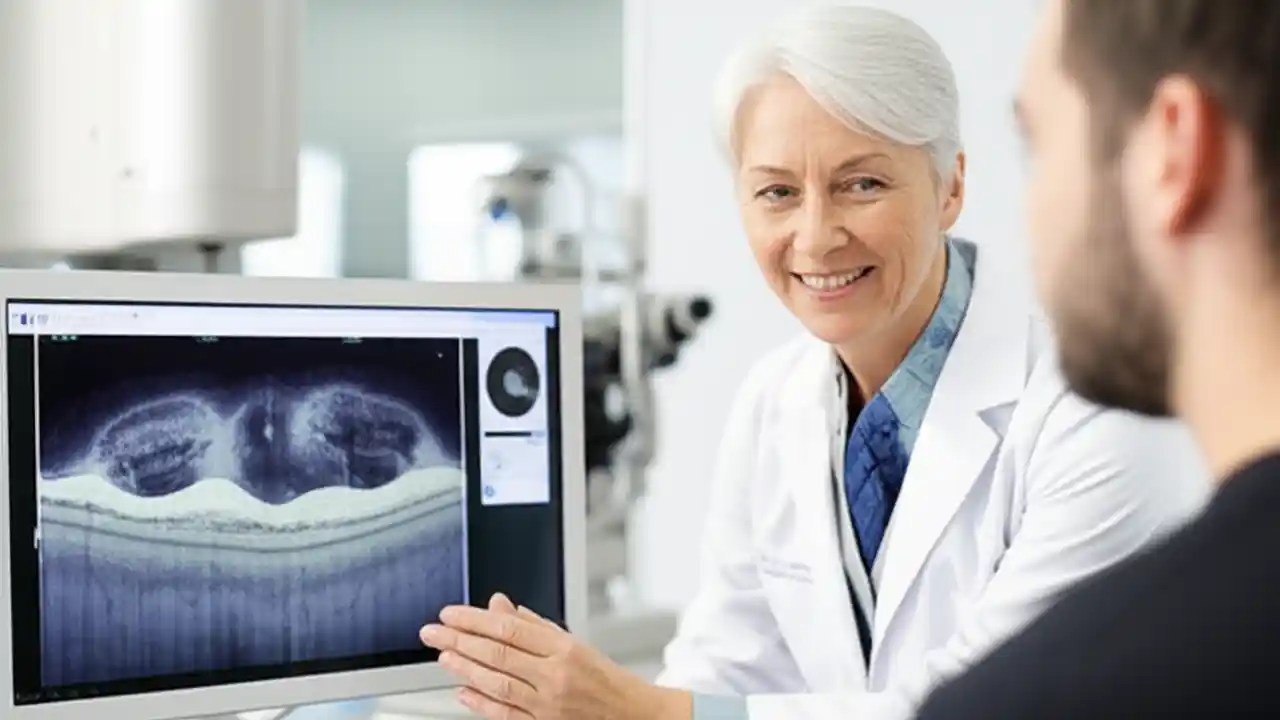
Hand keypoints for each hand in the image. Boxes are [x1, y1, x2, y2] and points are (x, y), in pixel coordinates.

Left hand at [420, 593, 690, 719]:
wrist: (634, 716)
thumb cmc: (604, 679)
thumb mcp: (574, 643)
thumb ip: (532, 625)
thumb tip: (498, 605)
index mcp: (564, 648)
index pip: (509, 629)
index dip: (473, 619)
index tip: (449, 614)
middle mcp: (556, 675)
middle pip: (497, 654)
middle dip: (458, 640)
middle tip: (431, 632)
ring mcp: (549, 705)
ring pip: (497, 684)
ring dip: (464, 669)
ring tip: (442, 656)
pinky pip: (506, 715)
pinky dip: (480, 703)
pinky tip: (461, 692)